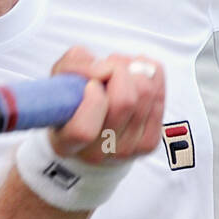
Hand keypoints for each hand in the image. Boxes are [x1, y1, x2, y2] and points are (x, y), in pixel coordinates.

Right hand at [48, 46, 165, 166]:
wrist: (91, 129)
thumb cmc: (72, 100)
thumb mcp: (59, 79)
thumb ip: (73, 66)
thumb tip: (105, 69)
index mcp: (66, 143)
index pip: (83, 130)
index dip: (92, 100)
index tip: (91, 84)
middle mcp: (95, 153)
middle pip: (124, 102)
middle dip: (119, 70)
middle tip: (109, 66)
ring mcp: (125, 151)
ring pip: (145, 95)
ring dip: (135, 70)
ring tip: (122, 68)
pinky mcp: (148, 143)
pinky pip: (159, 97)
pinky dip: (152, 76)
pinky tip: (138, 75)